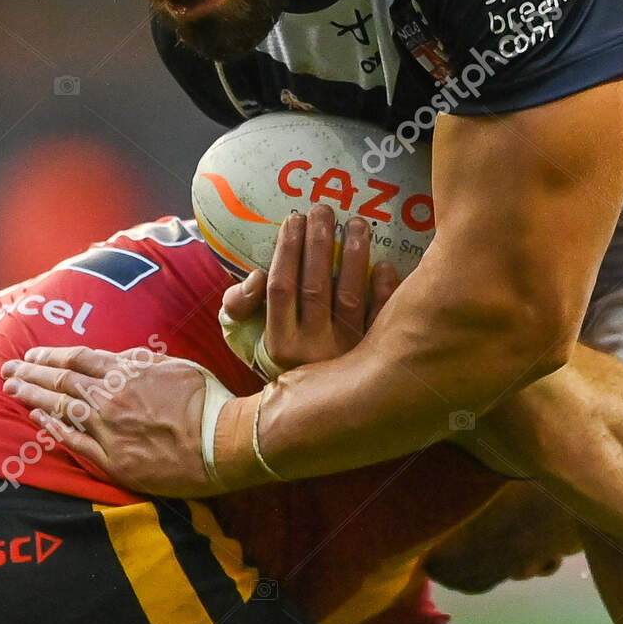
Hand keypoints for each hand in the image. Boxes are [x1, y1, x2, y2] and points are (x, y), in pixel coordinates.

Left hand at [0, 347, 236, 495]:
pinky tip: (37, 418)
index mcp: (126, 373)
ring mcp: (109, 431)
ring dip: (33, 396)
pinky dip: (53, 428)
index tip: (31, 354)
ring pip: (61, 408)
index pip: (77, 358)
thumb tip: (116, 357)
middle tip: (6, 369)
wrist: (222, 442)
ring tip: (12, 389)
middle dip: (30, 373)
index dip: (50, 355)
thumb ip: (142, 360)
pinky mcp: (113, 460)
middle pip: (61, 381)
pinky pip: (74, 442)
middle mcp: (111, 399)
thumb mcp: (177, 365)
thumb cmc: (206, 401)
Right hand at [221, 204, 399, 373]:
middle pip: (316, 286)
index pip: (281, 288)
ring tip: (356, 223)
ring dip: (354, 256)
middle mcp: (312, 348)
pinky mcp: (376, 357)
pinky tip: (384, 264)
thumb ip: (238, 306)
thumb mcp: (245, 339)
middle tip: (322, 209)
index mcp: (279, 343)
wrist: (314, 413)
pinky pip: (382, 319)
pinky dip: (385, 291)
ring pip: (350, 297)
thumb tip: (255, 277)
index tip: (293, 219)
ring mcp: (347, 354)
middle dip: (319, 243)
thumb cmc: (280, 359)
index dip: (287, 250)